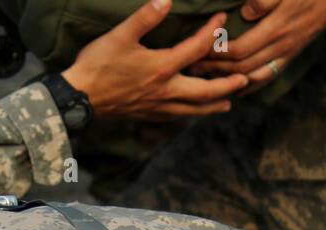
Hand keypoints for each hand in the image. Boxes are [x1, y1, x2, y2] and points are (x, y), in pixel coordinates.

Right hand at [61, 0, 249, 120]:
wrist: (80, 98)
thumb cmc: (98, 65)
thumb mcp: (120, 35)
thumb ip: (145, 17)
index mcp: (162, 68)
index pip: (196, 49)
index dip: (212, 33)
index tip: (222, 19)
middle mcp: (165, 90)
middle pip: (205, 91)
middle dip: (227, 85)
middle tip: (245, 79)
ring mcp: (158, 106)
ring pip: (193, 110)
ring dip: (213, 105)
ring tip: (229, 103)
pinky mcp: (148, 115)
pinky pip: (177, 117)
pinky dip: (191, 114)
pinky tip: (194, 113)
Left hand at [194, 0, 325, 94]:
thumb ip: (264, 0)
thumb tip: (244, 11)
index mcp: (276, 29)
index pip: (239, 50)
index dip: (217, 53)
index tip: (198, 51)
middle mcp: (280, 48)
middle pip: (241, 68)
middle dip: (214, 70)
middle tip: (192, 68)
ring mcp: (285, 55)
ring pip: (253, 77)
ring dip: (228, 81)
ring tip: (207, 80)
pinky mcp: (290, 57)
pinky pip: (267, 78)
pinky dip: (250, 86)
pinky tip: (237, 89)